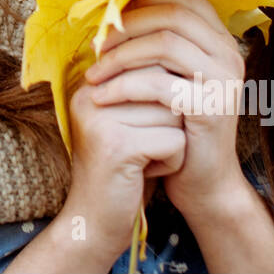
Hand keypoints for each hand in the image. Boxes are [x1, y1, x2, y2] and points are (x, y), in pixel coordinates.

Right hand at [62, 53, 186, 267]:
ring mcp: (100, 119)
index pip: (149, 62)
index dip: (165, 96)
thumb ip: (145, 86)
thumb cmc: (123, 167)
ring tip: (146, 158)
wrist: (96, 220)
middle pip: (163, 83)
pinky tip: (149, 172)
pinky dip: (172, 161)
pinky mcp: (117, 146)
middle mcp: (90, 95)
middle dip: (170, 117)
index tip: (150, 124)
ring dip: (173, 140)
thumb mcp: (129, 120)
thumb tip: (182, 52)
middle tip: (148, 143)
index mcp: (91, 83)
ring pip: (173, 113)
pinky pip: (174, 141)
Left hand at [82, 0, 250, 222]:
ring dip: (120, 56)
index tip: (109, 17)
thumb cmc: (176, 124)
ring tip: (93, 73)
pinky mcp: (211, 109)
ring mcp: (224, 81)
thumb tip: (110, 8)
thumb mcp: (168, 76)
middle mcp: (229, 54)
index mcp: (220, 39)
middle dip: (125, 25)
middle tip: (94, 45)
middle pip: (172, 14)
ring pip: (165, 44)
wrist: (203, 181)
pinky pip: (159, 84)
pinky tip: (101, 96)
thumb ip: (154, 44)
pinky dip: (123, 86)